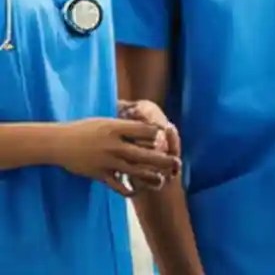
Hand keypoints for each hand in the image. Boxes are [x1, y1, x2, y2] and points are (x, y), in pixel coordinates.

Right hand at [54, 118, 182, 196]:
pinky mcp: (99, 174)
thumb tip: (148, 129)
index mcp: (117, 128)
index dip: (159, 135)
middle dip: (163, 160)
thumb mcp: (106, 122)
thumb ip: (126, 126)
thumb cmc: (84, 129)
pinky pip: (117, 185)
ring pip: (134, 171)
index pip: (146, 131)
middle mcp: (114, 145)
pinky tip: (135, 192)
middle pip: (144, 153)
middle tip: (176, 163)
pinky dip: (128, 190)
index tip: (166, 139)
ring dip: (151, 177)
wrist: (58, 143)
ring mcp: (107, 161)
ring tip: (162, 181)